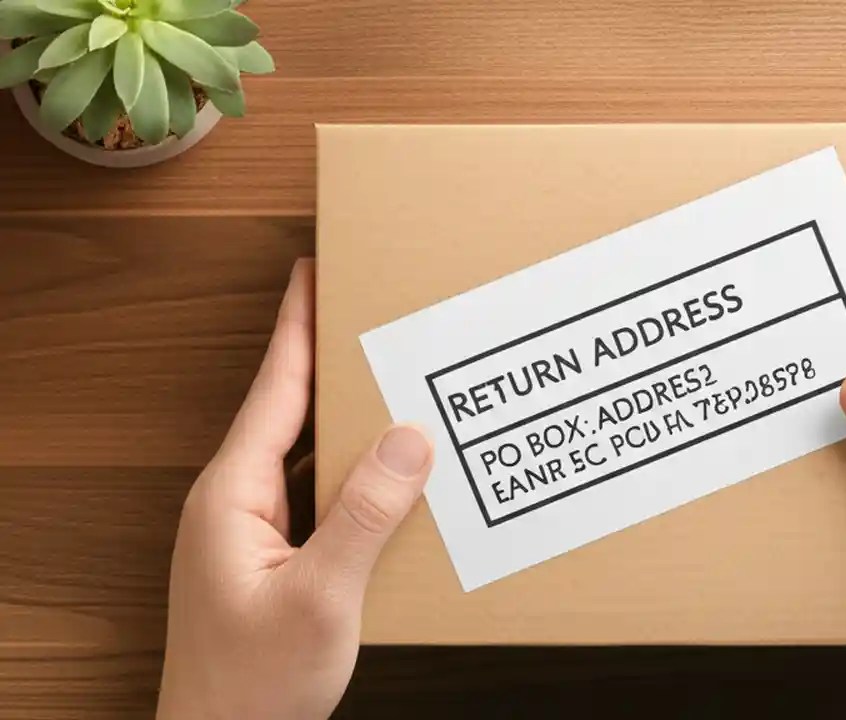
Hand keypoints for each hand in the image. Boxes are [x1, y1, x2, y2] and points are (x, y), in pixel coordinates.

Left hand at [157, 261, 433, 719]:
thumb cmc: (252, 687)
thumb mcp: (321, 599)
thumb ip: (365, 516)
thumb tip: (407, 440)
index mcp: (233, 495)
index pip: (273, 391)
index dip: (297, 327)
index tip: (315, 271)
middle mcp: (234, 502)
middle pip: (287, 409)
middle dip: (325, 356)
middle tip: (365, 309)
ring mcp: (248, 530)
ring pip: (302, 451)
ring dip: (341, 413)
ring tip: (384, 375)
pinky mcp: (268, 556)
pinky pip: (313, 491)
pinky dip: (348, 468)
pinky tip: (383, 467)